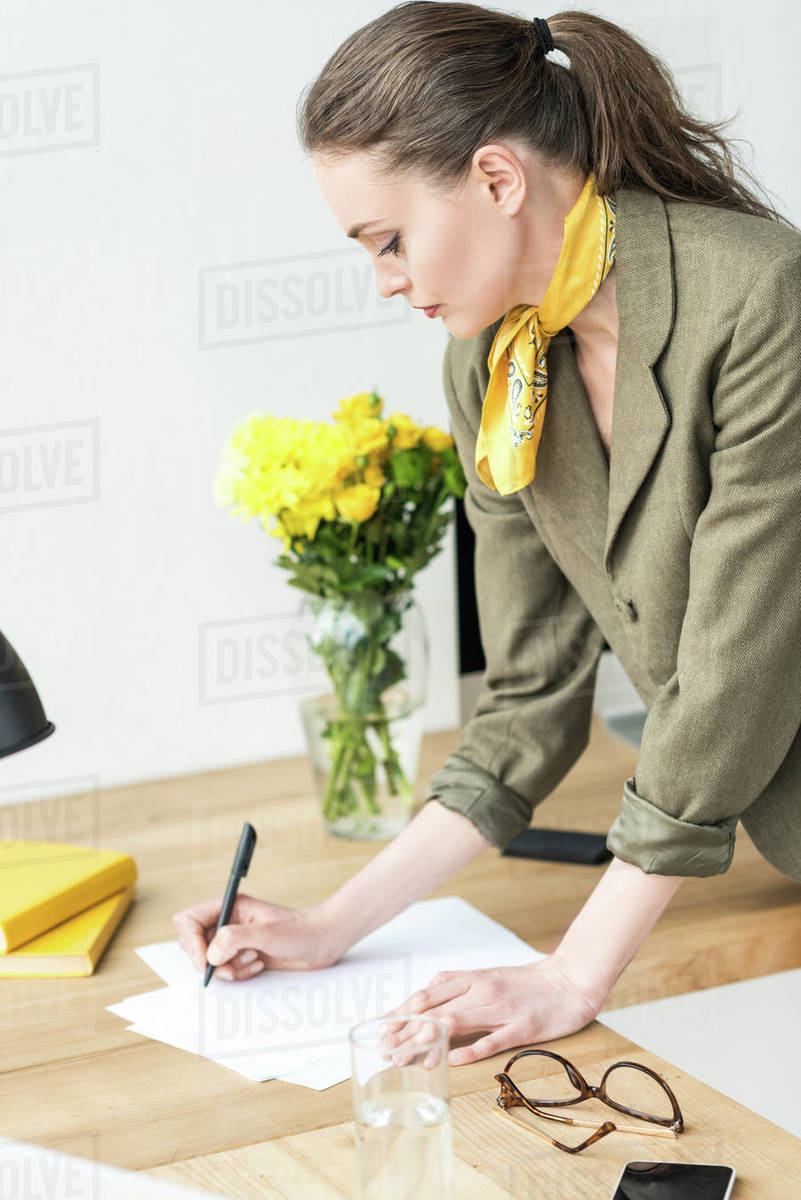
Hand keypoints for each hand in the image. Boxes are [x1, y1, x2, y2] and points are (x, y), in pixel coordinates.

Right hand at [171, 893, 343, 980]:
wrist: (321, 942)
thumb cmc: (299, 930)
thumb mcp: (267, 933)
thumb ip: (235, 939)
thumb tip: (211, 954)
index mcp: (229, 906)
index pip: (189, 920)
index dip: (191, 942)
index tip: (205, 960)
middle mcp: (227, 921)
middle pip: (193, 944)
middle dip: (209, 960)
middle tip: (230, 964)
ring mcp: (233, 939)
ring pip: (209, 962)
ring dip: (228, 969)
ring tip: (254, 960)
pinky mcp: (241, 955)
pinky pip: (225, 972)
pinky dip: (239, 974)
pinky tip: (258, 966)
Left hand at [379, 956, 603, 1066]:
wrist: (570, 980)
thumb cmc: (528, 983)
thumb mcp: (490, 979)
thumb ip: (461, 990)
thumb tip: (428, 1006)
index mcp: (473, 978)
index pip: (429, 993)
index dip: (403, 1011)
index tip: (382, 1027)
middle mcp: (482, 991)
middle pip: (435, 1010)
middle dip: (405, 1031)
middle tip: (384, 1050)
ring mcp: (501, 1009)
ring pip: (456, 1024)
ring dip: (426, 1042)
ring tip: (405, 1059)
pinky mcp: (522, 1028)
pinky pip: (492, 1040)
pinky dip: (469, 1051)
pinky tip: (450, 1062)